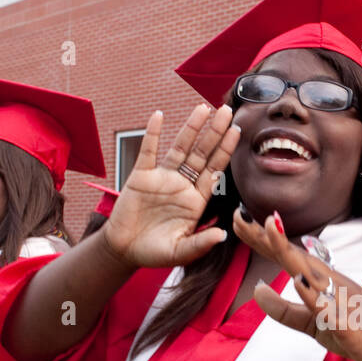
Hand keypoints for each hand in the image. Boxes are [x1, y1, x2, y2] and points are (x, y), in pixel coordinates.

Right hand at [103, 104, 239, 269]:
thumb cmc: (155, 252)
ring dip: (191, 127)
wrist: (125, 251)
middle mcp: (182, 184)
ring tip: (203, 108)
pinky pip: (148, 151)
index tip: (237, 131)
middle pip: (202, 153)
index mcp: (196, 200)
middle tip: (227, 110)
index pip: (215, 170)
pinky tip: (159, 116)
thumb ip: (201, 243)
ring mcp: (163, 178)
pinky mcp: (141, 176)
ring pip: (180, 147)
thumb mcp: (181, 252)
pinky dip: (152, 134)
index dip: (225, 151)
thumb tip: (222, 235)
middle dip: (215, 132)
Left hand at [234, 210, 361, 360]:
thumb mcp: (312, 324)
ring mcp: (346, 305)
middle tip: (243, 218)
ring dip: (295, 258)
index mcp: (323, 282)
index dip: (262, 239)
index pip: (288, 257)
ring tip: (271, 233)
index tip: (237, 219)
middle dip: (272, 239)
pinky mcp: (356, 330)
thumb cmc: (359, 332)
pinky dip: (322, 303)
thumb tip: (257, 289)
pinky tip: (307, 290)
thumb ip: (284, 309)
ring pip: (317, 279)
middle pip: (298, 258)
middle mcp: (334, 285)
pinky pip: (338, 315)